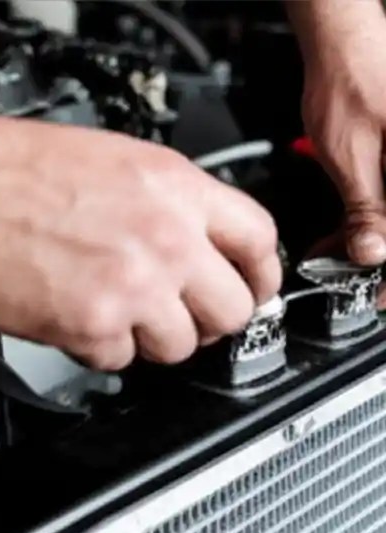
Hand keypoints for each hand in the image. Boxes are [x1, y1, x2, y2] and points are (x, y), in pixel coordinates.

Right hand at [0, 117, 280, 370]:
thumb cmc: (5, 169)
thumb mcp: (110, 158)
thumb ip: (162, 199)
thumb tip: (189, 234)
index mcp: (175, 187)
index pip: (259, 240)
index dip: (258, 274)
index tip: (248, 288)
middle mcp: (167, 238)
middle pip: (232, 308)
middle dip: (205, 319)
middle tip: (175, 317)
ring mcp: (134, 286)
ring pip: (180, 346)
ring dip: (147, 339)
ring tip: (108, 314)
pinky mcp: (93, 326)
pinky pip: (119, 361)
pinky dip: (94, 349)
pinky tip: (68, 317)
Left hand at [299, 14, 385, 301]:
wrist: (345, 51)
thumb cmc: (353, 86)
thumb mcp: (355, 160)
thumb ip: (369, 211)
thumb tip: (373, 254)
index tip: (377, 297)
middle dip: (380, 260)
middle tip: (353, 280)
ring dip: (371, 245)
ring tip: (336, 259)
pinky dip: (368, 224)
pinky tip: (342, 237)